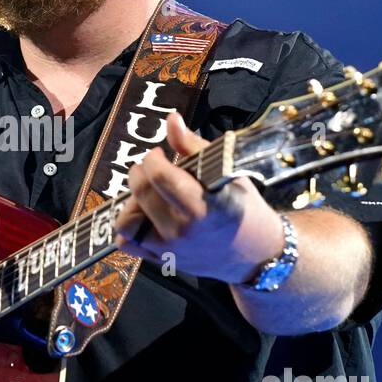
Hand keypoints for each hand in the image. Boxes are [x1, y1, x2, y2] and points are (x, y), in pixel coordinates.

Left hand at [113, 112, 283, 283]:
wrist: (254, 251)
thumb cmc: (242, 206)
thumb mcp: (226, 172)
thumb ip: (193, 146)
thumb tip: (171, 119)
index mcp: (206, 206)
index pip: (162, 178)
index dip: (152, 159)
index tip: (158, 155)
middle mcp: (185, 230)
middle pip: (142, 194)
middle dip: (139, 173)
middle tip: (149, 168)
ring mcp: (171, 249)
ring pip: (127, 221)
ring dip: (131, 202)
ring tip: (147, 195)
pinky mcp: (163, 261)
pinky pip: (127, 244)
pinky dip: (128, 228)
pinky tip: (144, 215)